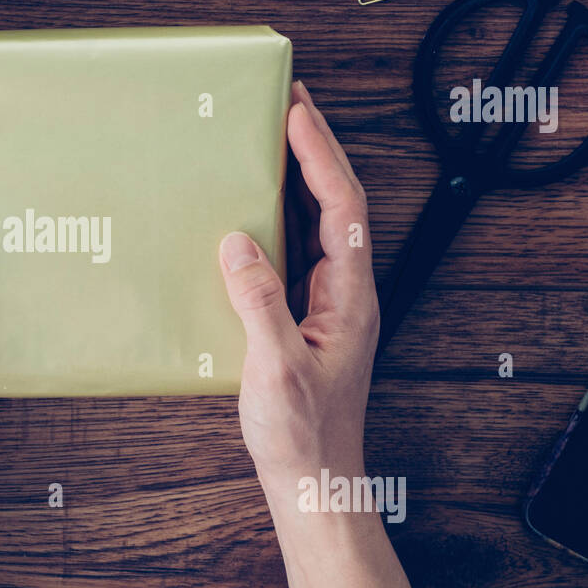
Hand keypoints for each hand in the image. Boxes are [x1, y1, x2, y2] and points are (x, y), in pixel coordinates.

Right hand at [218, 80, 378, 508]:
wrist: (314, 483)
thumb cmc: (302, 436)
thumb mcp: (275, 369)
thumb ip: (259, 303)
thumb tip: (238, 241)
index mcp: (349, 297)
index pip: (341, 207)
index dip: (320, 155)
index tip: (296, 111)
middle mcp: (345, 293)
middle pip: (337, 204)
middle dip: (315, 150)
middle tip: (287, 104)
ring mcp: (328, 307)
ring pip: (318, 226)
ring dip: (300, 180)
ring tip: (270, 143)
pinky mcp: (306, 321)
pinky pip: (296, 255)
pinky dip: (279, 220)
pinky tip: (251, 216)